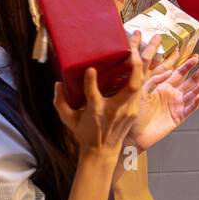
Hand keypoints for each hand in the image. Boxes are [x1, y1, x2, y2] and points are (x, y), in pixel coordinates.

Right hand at [54, 33, 144, 158]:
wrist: (103, 151)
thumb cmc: (85, 133)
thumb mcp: (68, 118)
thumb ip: (60, 101)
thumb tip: (57, 84)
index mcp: (96, 111)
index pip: (93, 95)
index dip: (91, 82)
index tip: (90, 69)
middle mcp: (115, 109)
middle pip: (131, 87)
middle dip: (134, 66)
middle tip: (132, 49)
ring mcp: (128, 110)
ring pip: (140, 85)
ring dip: (141, 67)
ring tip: (140, 49)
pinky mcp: (135, 109)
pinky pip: (141, 89)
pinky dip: (141, 75)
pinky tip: (140, 63)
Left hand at [131, 54, 198, 150]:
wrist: (132, 133)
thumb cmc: (135, 112)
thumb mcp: (142, 91)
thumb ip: (155, 80)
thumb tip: (170, 71)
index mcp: (163, 87)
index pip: (178, 74)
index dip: (187, 66)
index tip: (195, 58)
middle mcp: (172, 95)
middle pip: (189, 82)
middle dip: (198, 74)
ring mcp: (176, 106)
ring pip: (192, 94)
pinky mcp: (178, 117)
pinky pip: (189, 109)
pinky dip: (195, 103)